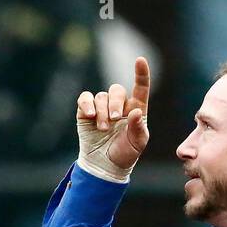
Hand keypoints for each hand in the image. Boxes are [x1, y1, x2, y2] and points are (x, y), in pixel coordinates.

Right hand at [76, 56, 150, 181]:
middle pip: (117, 90)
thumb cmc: (125, 153)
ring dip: (102, 112)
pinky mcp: (86, 111)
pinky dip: (87, 104)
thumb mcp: (137, 143)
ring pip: (101, 96)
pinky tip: (90, 115)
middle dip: (115, 103)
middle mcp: (119, 105)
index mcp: (135, 109)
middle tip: (115, 119)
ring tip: (103, 128)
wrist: (105, 165)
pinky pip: (85, 98)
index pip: (140, 87)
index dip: (141, 73)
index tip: (140, 60)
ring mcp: (102, 107)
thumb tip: (136, 111)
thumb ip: (138, 127)